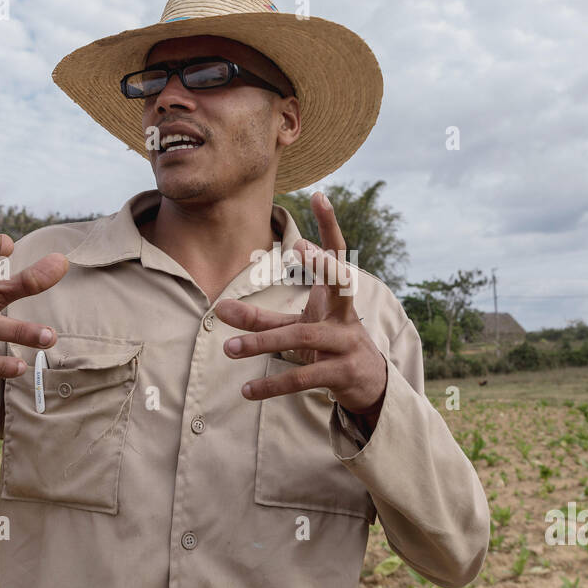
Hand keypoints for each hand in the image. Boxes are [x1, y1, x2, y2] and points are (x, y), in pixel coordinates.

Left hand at [214, 191, 387, 424]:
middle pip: (340, 284)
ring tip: (228, 348)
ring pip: (303, 337)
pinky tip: (247, 391)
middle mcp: (345, 315)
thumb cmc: (328, 345)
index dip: (330, 225)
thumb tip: (220, 308)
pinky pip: (303, 376)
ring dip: (262, 342)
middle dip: (323, 264)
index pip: (337, 253)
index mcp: (336, 297)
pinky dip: (273, 384)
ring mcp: (346, 343)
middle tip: (301, 245)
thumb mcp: (296, 328)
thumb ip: (260, 319)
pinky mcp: (341, 373)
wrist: (367, 386)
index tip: (320, 195)